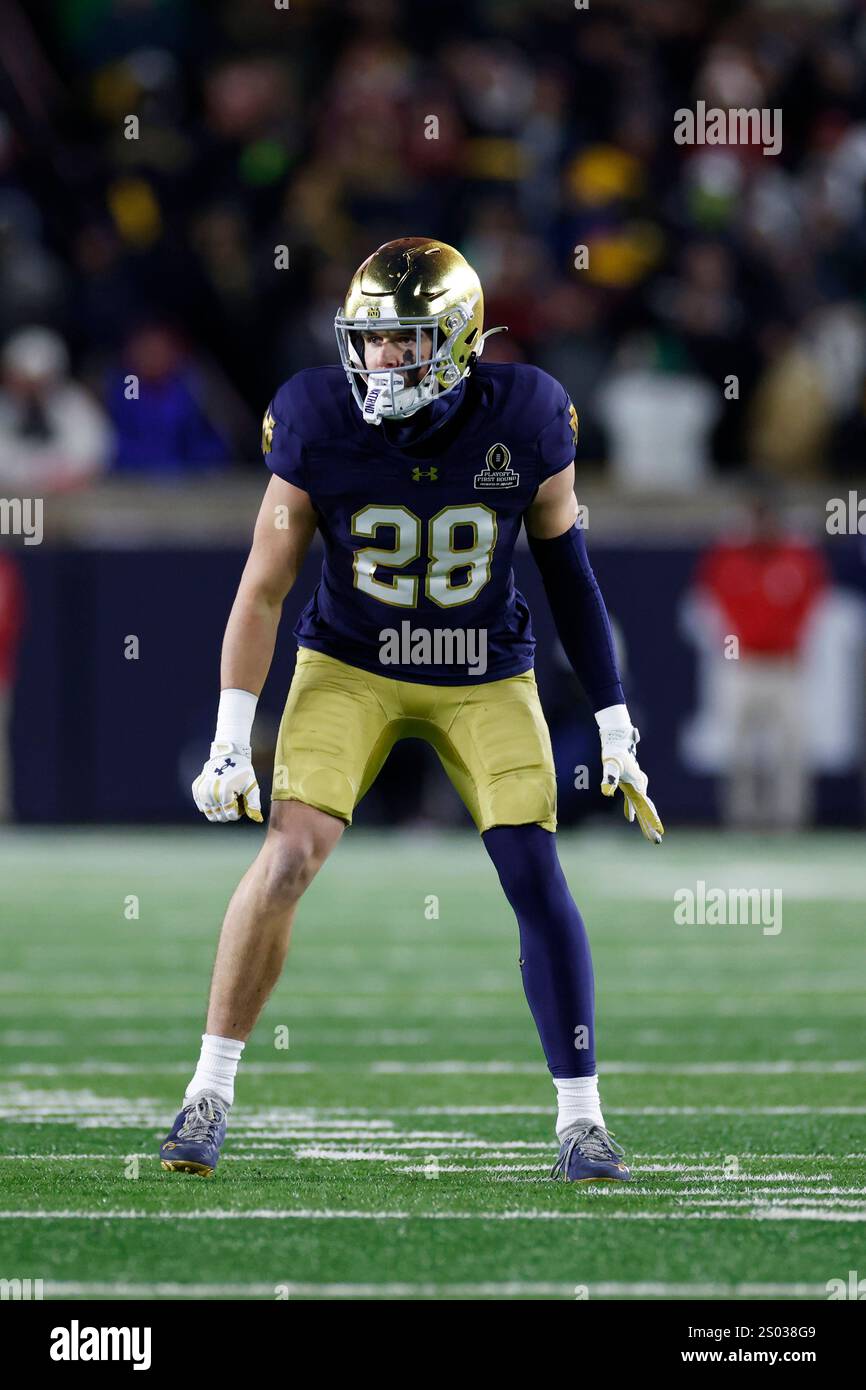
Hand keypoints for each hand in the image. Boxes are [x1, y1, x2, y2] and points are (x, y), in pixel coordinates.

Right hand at [191, 741, 261, 822]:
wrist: (228, 755)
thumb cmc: (242, 771)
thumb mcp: (251, 785)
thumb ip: (254, 803)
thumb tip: (258, 819)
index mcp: (225, 792)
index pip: (229, 815)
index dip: (237, 814)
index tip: (240, 806)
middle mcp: (211, 792)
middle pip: (218, 816)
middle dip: (228, 813)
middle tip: (233, 803)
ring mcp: (202, 790)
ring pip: (208, 813)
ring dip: (218, 811)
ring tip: (226, 801)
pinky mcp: (197, 787)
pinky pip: (200, 806)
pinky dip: (208, 806)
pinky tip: (216, 800)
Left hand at [598, 723, 663, 843]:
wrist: (617, 740)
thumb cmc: (614, 752)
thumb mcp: (610, 765)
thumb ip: (609, 778)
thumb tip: (606, 791)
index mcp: (638, 785)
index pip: (646, 806)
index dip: (651, 819)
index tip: (658, 832)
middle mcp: (640, 787)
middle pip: (646, 809)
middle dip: (651, 825)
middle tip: (656, 841)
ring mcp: (636, 786)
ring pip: (642, 806)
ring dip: (644, 820)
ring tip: (650, 834)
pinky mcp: (629, 784)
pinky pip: (633, 801)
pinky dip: (631, 809)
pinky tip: (629, 819)